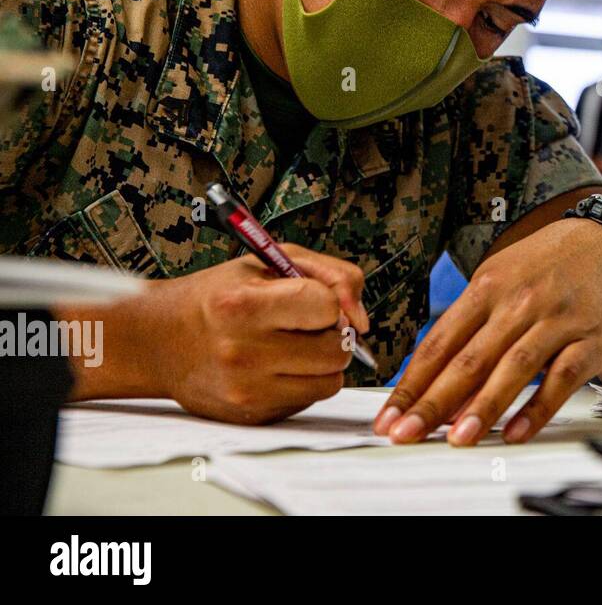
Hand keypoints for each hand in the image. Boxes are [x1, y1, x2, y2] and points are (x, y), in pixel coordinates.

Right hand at [160, 243, 367, 423]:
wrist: (162, 341)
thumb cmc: (221, 296)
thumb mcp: (270, 262)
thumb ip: (331, 276)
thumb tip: (362, 320)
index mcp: (242, 306)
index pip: (326, 307)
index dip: (328, 302)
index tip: (310, 300)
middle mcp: (242, 352)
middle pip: (336, 350)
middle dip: (332, 334)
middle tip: (305, 325)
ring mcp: (247, 390)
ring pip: (331, 381)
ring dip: (323, 362)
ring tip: (293, 345)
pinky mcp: (252, 415)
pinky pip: (309, 400)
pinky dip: (304, 382)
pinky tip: (277, 367)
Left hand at [374, 218, 601, 445]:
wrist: (601, 242)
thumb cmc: (540, 269)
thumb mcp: (496, 281)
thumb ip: (469, 331)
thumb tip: (438, 391)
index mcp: (486, 288)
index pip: (439, 344)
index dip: (411, 384)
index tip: (388, 419)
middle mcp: (518, 303)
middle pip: (470, 359)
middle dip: (434, 401)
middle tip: (406, 434)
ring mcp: (556, 321)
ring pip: (514, 367)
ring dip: (484, 407)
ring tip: (458, 440)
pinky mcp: (591, 340)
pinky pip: (562, 378)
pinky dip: (538, 408)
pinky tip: (516, 433)